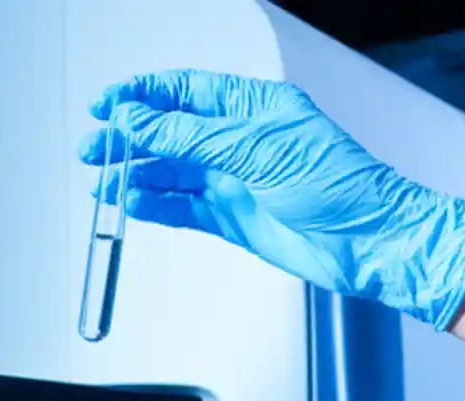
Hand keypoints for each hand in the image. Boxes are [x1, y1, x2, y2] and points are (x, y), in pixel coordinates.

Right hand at [77, 69, 464, 329]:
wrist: (370, 243)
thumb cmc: (340, 186)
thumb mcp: (257, 148)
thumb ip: (191, 135)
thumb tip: (140, 119)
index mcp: (253, 107)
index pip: (185, 91)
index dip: (142, 95)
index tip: (107, 104)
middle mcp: (241, 141)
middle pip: (170, 131)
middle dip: (129, 137)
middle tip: (94, 146)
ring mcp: (235, 180)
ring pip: (171, 172)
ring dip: (135, 175)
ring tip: (103, 180)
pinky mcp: (233, 218)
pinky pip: (183, 208)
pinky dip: (154, 206)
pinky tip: (131, 204)